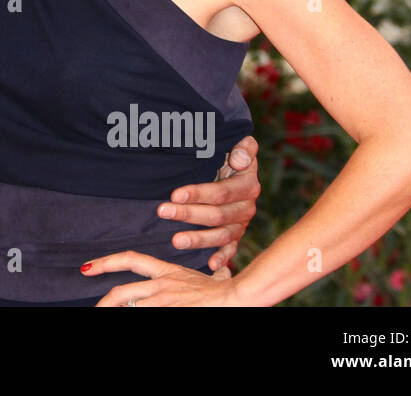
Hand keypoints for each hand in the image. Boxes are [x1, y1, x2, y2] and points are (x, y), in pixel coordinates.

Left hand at [84, 251, 245, 305]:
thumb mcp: (213, 276)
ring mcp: (164, 300)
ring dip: (117, 312)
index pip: (131, 260)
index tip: (88, 267)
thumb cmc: (227, 290)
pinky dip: (134, 315)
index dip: (106, 262)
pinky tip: (128, 318)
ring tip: (106, 316)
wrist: (235, 297)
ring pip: (130, 307)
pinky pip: (143, 314)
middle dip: (103, 302)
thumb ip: (211, 272)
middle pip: (122, 291)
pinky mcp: (169, 310)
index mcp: (167, 271)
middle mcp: (161, 284)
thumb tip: (221, 270)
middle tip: (94, 308)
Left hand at [160, 134, 259, 270]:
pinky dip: (222, 258)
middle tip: (163, 211)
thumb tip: (239, 159)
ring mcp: (241, 224)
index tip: (174, 194)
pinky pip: (230, 249)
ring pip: (220, 235)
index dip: (198, 194)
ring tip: (175, 240)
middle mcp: (246, 207)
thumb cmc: (231, 156)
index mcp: (247, 185)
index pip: (220, 192)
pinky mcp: (236, 236)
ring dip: (198, 239)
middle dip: (188, 214)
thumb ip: (244, 148)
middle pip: (216, 215)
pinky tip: (209, 265)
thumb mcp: (240, 146)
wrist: (238, 171)